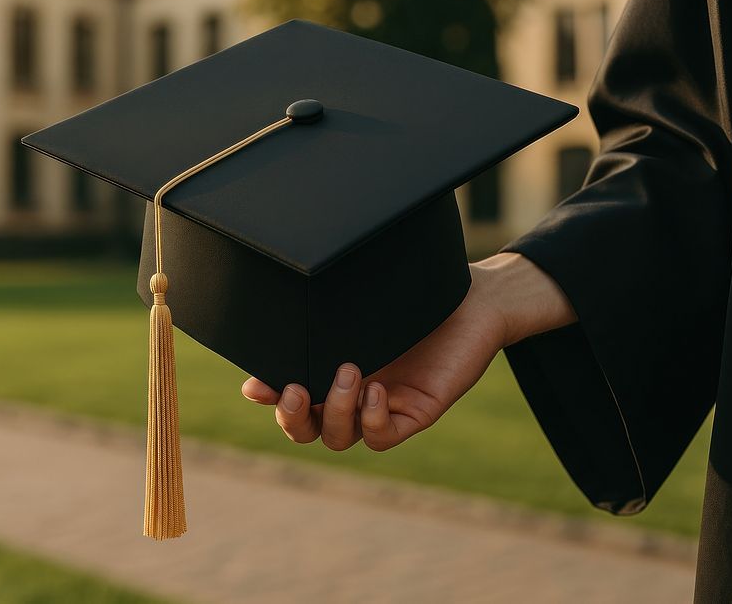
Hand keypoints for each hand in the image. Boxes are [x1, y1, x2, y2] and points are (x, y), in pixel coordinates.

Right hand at [241, 253, 575, 451]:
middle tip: (294, 389)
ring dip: (334, 411)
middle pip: (305, 428)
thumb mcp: (363, 303)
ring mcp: (381, 407)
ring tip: (349, 372)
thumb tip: (276, 305)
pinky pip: (381, 438)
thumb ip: (326, 312)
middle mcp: (352, 393)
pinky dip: (372, 420)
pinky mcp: (414, 414)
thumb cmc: (416, 294)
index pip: (290, 394)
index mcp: (331, 367)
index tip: (256, 383)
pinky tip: (378, 391)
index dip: (268, 396)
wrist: (475, 299)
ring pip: (338, 437)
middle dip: (291, 416)